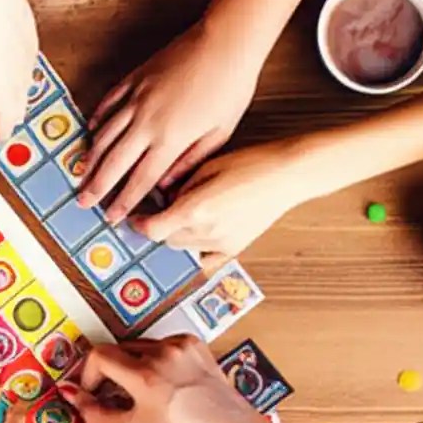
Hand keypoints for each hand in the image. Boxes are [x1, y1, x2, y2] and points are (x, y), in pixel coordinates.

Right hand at [57, 336, 271, 422]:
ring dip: (132, 364)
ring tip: (141, 391)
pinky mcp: (193, 343)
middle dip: (109, 372)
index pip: (98, 356)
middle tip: (114, 394)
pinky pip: (161, 344)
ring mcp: (179, 346)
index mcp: (145, 376)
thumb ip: (95, 412)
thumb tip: (73, 397)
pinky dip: (156, 359)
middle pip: (117, 350)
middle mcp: (162, 354)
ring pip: (138, 346)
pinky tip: (164, 381)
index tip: (92, 389)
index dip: (88, 373)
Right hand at [80, 21, 257, 222]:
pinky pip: (107, 103)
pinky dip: (96, 120)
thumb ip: (189, 161)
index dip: (123, 201)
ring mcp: (136, 98)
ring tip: (81, 173)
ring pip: (104, 134)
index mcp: (170, 139)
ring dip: (90, 158)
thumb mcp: (219, 133)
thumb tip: (166, 185)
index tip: (112, 216)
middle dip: (96, 186)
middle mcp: (147, 121)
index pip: (140, 179)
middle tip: (83, 201)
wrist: (225, 42)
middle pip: (114, 162)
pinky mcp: (134, 78)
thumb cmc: (230, 86)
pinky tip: (91, 132)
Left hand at [133, 139, 312, 255]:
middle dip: (158, 227)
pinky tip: (198, 235)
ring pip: (183, 249)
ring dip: (176, 235)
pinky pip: (205, 259)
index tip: (135, 218)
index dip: (139, 225)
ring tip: (185, 214)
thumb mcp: (206, 166)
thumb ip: (180, 186)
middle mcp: (206, 232)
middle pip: (165, 239)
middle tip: (158, 211)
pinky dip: (196, 250)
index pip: (152, 229)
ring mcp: (221, 244)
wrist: (287, 175)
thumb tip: (162, 198)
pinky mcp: (234, 248)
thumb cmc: (252, 163)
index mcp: (195, 210)